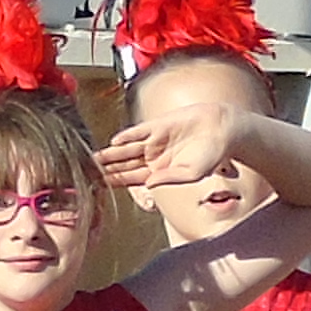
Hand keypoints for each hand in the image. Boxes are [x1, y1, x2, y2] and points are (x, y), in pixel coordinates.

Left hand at [93, 95, 245, 194]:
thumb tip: (148, 185)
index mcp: (161, 172)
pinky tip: (114, 141)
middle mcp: (155, 157)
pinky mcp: (160, 125)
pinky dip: (127, 136)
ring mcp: (155, 140)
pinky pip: (139, 131)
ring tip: (94, 159)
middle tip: (86, 172)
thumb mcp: (191, 173)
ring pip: (128, 149)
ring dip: (112, 154)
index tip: (99, 186)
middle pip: (125, 164)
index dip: (116, 181)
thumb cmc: (213, 156)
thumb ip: (169, 179)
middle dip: (107, 168)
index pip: (132, 179)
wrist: (224, 130)